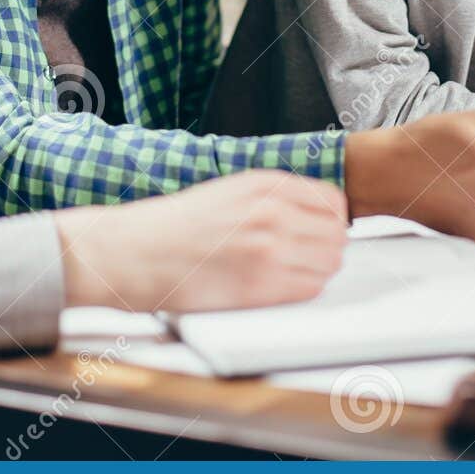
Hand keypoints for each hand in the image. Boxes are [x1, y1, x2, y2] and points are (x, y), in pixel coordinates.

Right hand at [54, 171, 347, 312]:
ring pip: (330, 262)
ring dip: (318, 269)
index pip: (333, 202)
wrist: (137, 253)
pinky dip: (303, 289)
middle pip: (337, 234)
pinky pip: (310, 287)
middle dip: (327, 247)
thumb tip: (315, 216)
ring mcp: (269, 248)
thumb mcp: (230, 191)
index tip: (320, 231)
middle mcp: (272, 211)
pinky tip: (278, 286)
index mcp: (264, 184)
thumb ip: (274, 198)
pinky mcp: (262, 284)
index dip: (332, 221)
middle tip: (306, 256)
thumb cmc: (176, 226)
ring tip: (289, 272)